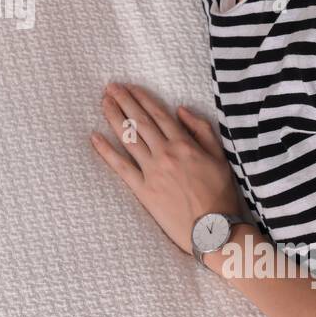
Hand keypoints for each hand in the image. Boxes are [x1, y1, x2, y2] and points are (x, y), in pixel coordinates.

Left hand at [91, 82, 240, 254]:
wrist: (213, 230)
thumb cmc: (220, 195)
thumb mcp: (220, 157)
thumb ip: (202, 130)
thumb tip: (181, 109)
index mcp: (185, 144)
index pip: (158, 114)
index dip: (142, 98)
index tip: (129, 87)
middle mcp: (166, 153)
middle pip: (140, 122)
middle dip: (124, 101)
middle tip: (110, 87)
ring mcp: (152, 171)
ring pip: (129, 138)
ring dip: (114, 117)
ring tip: (103, 103)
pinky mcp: (143, 190)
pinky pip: (121, 167)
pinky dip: (106, 151)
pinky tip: (94, 137)